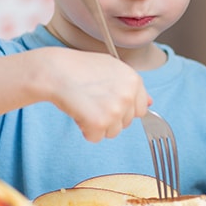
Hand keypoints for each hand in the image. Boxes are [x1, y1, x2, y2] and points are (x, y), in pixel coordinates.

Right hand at [32, 47, 149, 141]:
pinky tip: (78, 111)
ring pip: (112, 132)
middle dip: (110, 117)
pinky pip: (95, 138)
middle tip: (92, 100)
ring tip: (85, 105)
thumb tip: (150, 103)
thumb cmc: (79, 68)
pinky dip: (85, 130)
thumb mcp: (111, 67)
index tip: (108, 101)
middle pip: (126, 123)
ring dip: (98, 124)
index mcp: (134, 80)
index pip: (140, 109)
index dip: (122, 108)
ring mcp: (115, 110)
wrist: (55, 71)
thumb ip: (131, 86)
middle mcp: (128, 95)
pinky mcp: (99, 123)